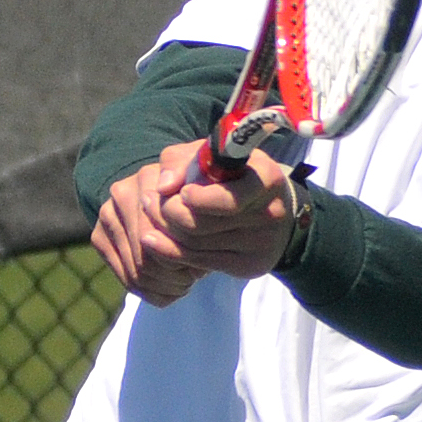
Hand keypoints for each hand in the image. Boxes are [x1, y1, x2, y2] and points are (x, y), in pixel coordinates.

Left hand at [90, 141, 300, 306]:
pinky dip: (169, 251)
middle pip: (204, 224)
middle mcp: (270, 213)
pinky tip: (152, 240)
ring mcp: (262, 243)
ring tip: (149, 215)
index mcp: (266, 179)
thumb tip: (164, 186)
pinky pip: (199, 261)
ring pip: (196, 243)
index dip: (196, 197)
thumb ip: (182, 160)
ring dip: (164, 230)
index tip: (180, 191)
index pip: (228, 199)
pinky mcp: (249, 265)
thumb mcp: (212, 155)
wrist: (273, 208)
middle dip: (168, 212)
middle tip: (149, 201)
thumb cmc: (233, 175)